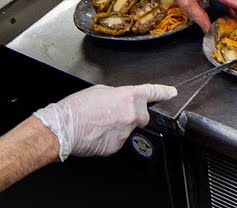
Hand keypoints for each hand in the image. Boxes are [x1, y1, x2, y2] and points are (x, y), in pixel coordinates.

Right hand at [32, 83, 175, 161]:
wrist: (64, 127)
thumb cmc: (77, 108)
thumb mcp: (100, 91)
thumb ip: (117, 95)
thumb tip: (121, 101)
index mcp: (128, 97)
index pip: (152, 92)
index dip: (163, 92)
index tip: (171, 93)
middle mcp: (130, 114)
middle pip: (142, 116)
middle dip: (134, 116)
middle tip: (116, 115)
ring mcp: (125, 132)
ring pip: (128, 130)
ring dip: (118, 127)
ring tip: (99, 124)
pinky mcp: (116, 146)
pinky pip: (118, 141)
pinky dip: (110, 138)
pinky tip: (98, 134)